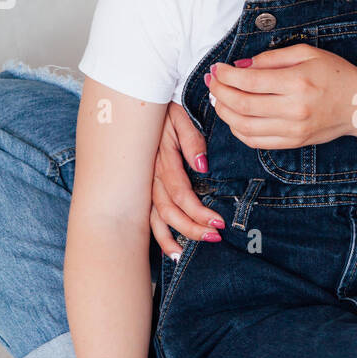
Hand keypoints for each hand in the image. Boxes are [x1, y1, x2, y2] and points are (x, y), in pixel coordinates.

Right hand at [149, 102, 224, 256]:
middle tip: (214, 238)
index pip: (181, 193)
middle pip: (169, 210)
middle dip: (191, 227)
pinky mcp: (142, 187)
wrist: (137, 102)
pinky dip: (157, 235)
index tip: (219, 223)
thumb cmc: (164, 111)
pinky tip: (170, 251)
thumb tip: (202, 166)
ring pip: (155, 217)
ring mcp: (144, 183)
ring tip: (185, 255)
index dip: (198, 211)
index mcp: (162, 160)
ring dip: (172, 237)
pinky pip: (147, 216)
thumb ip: (191, 142)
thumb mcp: (180, 118)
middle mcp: (150, 176)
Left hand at [204, 44, 356, 148]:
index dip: (226, 75)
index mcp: (297, 82)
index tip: (217, 68)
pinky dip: (238, 130)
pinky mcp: (293, 142)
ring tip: (218, 99)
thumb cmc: (336, 75)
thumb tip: (240, 66)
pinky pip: (256, 141)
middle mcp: (294, 109)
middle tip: (212, 82)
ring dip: (224, 113)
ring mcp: (293, 129)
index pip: (249, 81)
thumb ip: (271, 58)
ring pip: (244, 127)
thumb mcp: (307, 54)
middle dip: (219, 93)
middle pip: (242, 105)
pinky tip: (234, 117)